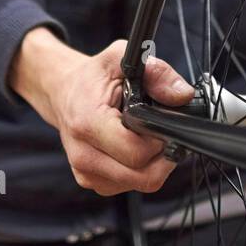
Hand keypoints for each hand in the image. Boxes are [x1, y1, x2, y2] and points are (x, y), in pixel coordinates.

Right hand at [10, 30, 194, 195]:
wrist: (63, 93)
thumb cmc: (92, 78)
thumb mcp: (121, 58)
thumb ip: (156, 72)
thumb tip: (182, 95)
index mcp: (87, 124)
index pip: (136, 152)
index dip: (159, 139)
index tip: (162, 122)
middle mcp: (83, 154)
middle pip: (143, 176)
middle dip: (162, 155)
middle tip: (162, 132)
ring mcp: (85, 173)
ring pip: (140, 184)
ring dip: (153, 164)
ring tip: (145, 136)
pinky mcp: (90, 182)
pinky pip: (129, 186)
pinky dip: (140, 170)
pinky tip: (134, 147)